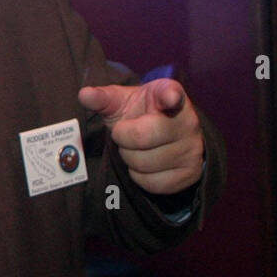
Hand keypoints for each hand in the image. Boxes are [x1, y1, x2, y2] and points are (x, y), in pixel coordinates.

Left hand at [78, 79, 204, 195]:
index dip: (169, 96)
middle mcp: (187, 121)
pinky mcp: (190, 173)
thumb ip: (102, 98)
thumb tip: (84, 94)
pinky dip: (139, 176)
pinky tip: (144, 163)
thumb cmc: (138, 115)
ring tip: (136, 147)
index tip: (168, 97)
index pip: (171, 93)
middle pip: (142, 137)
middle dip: (123, 138)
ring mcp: (192, 148)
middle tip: (124, 133)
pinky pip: (153, 182)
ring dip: (130, 158)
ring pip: (145, 163)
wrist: (160, 136)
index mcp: (168, 95)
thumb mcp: (120, 102)